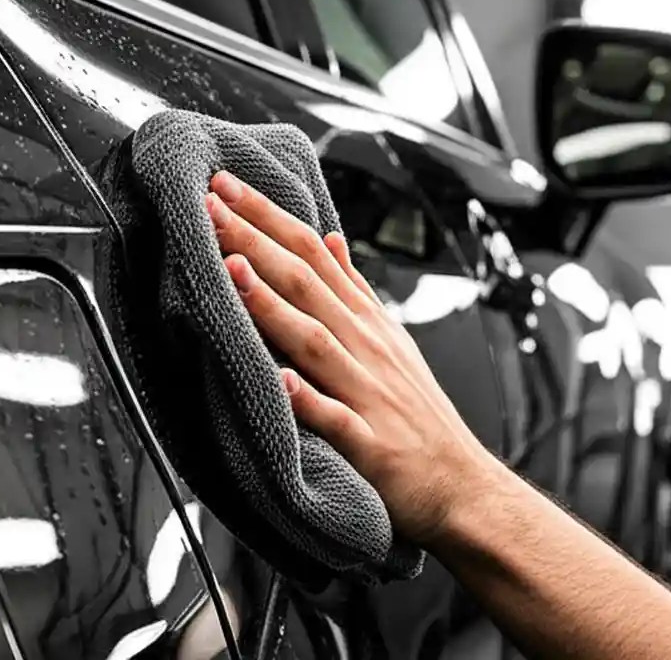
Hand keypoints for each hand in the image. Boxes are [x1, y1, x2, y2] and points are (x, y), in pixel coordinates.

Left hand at [205, 171, 500, 543]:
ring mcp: (367, 394)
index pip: (312, 254)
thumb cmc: (419, 416)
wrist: (459, 484)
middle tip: (211, 201)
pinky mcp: (369, 444)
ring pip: (314, 341)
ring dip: (271, 305)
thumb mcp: (392, 340)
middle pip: (306, 283)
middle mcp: (365, 348)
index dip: (270, 217)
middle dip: (256, 240)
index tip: (227, 185)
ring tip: (231, 268)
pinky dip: (309, 400)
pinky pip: (335, 420)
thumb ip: (356, 291)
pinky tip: (281, 382)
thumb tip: (331, 238)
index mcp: (366, 322)